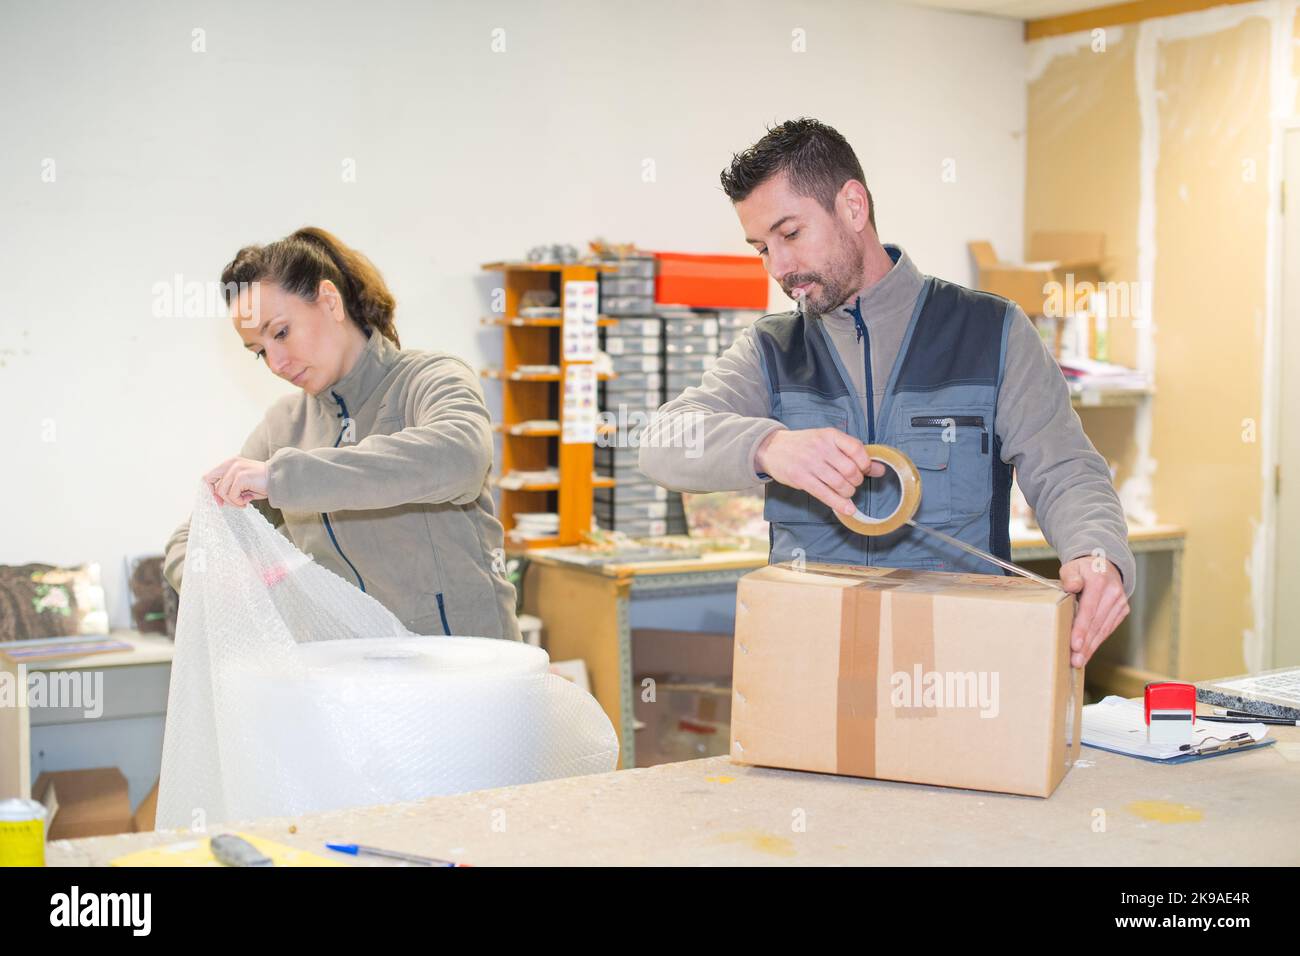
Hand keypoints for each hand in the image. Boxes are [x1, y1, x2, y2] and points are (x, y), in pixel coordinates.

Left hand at [204, 457, 268, 507]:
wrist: (280, 480)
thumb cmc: (262, 483)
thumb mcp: (241, 483)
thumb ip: (228, 486)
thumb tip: (218, 499)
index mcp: (229, 463)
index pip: (208, 476)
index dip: (210, 490)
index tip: (219, 501)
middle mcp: (230, 463)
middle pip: (209, 482)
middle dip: (218, 496)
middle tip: (228, 504)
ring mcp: (235, 469)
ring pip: (221, 492)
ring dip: (233, 501)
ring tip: (245, 501)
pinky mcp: (241, 477)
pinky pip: (232, 495)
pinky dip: (239, 501)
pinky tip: (249, 499)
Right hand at [754, 427, 885, 515]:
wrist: (772, 448)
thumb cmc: (804, 445)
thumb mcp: (827, 441)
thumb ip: (852, 453)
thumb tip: (880, 469)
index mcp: (830, 435)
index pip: (857, 449)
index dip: (865, 463)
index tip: (864, 469)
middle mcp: (821, 447)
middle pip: (851, 470)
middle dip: (856, 481)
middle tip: (852, 482)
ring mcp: (810, 463)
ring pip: (840, 484)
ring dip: (848, 492)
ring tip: (846, 492)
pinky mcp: (801, 478)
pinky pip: (825, 494)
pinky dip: (839, 504)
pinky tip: (847, 509)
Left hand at [1059, 555, 1128, 667]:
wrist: (1104, 565)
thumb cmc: (1083, 569)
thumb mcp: (1072, 567)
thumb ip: (1069, 576)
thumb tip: (1071, 586)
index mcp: (1099, 581)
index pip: (1089, 609)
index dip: (1081, 628)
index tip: (1075, 645)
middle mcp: (1113, 593)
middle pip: (1097, 623)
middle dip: (1086, 644)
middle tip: (1075, 661)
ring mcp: (1120, 602)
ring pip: (1104, 629)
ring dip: (1091, 647)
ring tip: (1079, 661)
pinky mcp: (1123, 610)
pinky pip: (1108, 628)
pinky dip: (1097, 641)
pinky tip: (1088, 652)